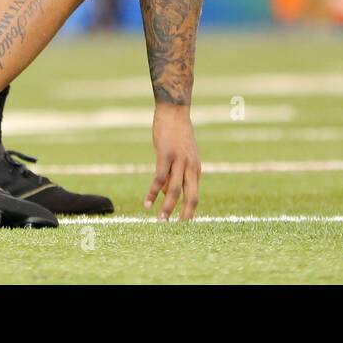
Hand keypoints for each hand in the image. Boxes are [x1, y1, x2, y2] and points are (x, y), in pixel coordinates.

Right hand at [144, 103, 199, 220]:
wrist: (174, 111)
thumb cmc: (176, 132)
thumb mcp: (182, 154)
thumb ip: (177, 173)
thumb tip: (169, 193)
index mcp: (195, 168)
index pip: (195, 195)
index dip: (190, 212)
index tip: (184, 226)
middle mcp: (191, 167)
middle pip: (191, 197)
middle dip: (184, 216)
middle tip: (177, 232)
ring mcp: (179, 161)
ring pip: (175, 191)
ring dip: (167, 208)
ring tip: (160, 222)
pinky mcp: (166, 155)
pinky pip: (159, 179)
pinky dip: (153, 193)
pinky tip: (146, 204)